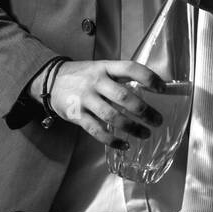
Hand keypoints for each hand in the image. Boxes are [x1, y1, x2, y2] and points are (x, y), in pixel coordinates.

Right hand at [32, 59, 164, 147]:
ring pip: (112, 117)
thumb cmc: (82, 75)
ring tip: (145, 134)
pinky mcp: (77, 115)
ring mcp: (85, 99)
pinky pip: (97, 130)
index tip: (162, 89)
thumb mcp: (100, 68)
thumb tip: (148, 89)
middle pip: (124, 97)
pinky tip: (124, 144)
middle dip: (144, 111)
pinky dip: (112, 140)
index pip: (130, 68)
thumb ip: (119, 77)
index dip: (148, 78)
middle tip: (158, 121)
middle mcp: (96, 82)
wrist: (50, 79)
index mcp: (105, 67)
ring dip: (132, 128)